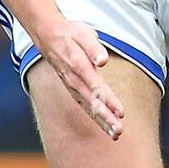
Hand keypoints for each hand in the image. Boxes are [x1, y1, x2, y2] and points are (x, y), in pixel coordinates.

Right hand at [37, 19, 124, 138]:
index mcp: (78, 65)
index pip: (96, 86)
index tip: (120, 112)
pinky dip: (95, 117)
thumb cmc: (71, 33)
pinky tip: (105, 126)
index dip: (108, 100)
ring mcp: (72, 86)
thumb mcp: (83, 33)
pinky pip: (84, 106)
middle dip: (105, 118)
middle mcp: (74, 80)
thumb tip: (103, 61)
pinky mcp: (73, 89)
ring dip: (102, 122)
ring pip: (88, 107)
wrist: (48, 35)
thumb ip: (93, 47)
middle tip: (118, 132)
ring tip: (115, 134)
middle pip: (92, 102)